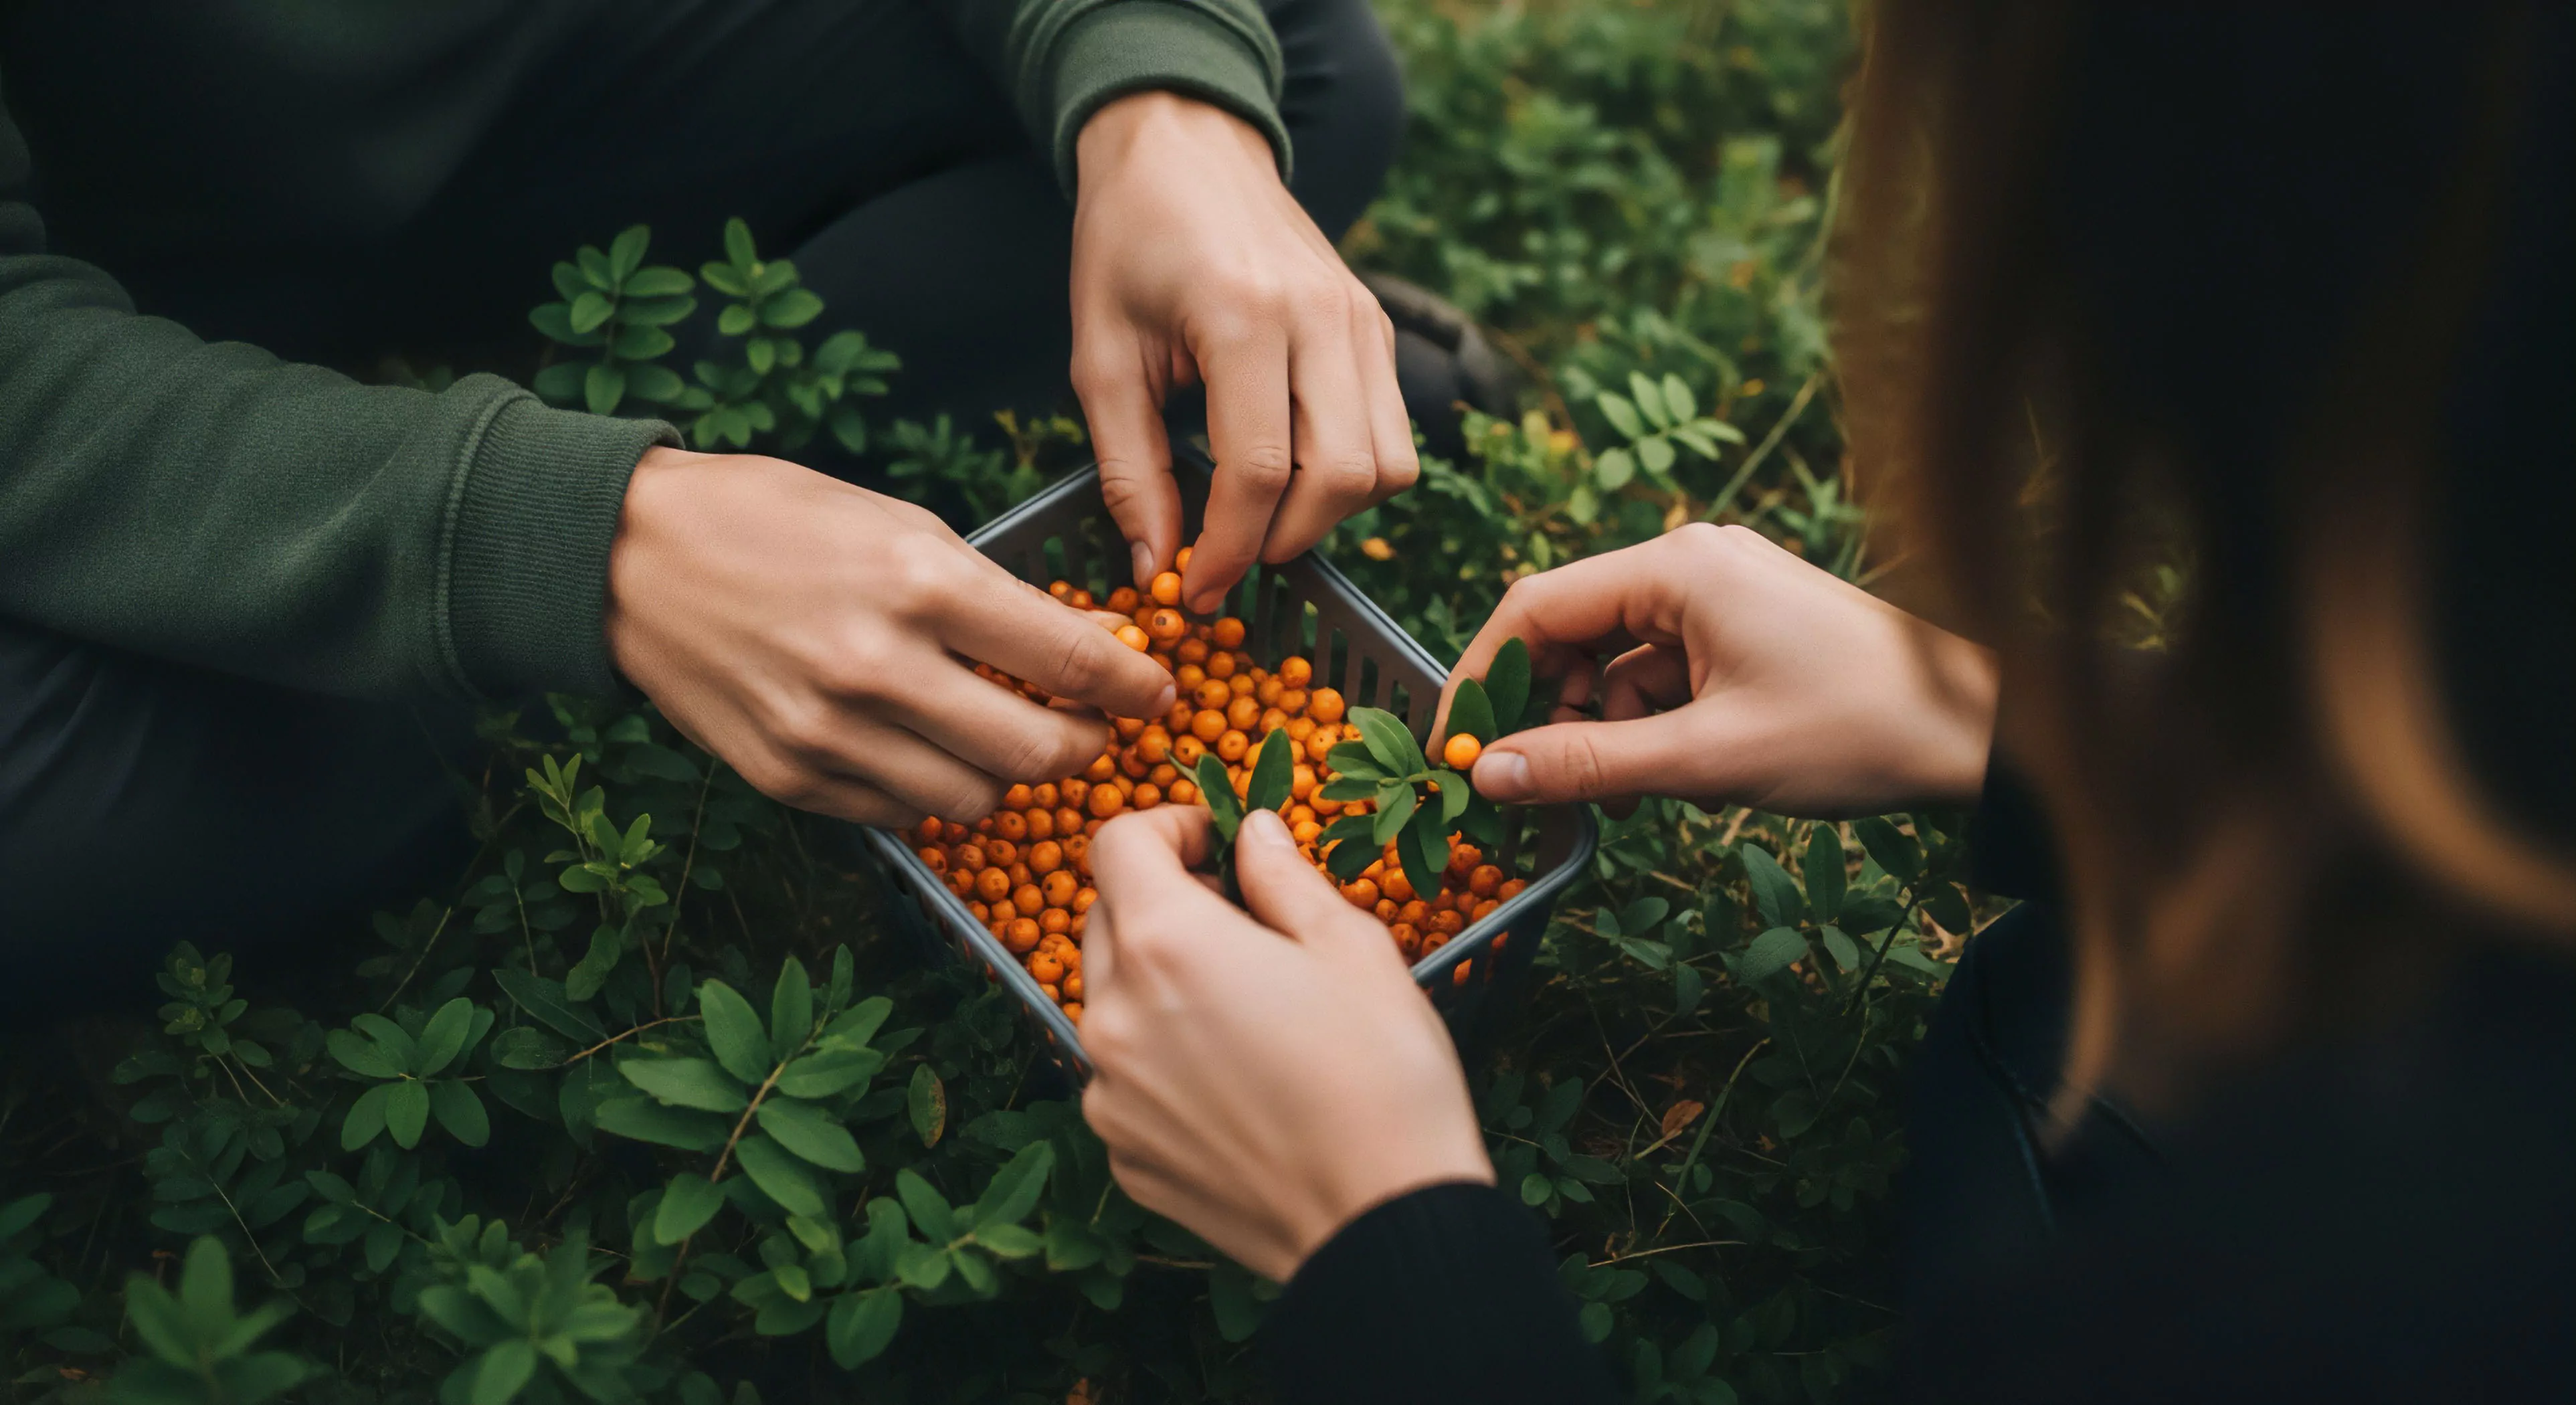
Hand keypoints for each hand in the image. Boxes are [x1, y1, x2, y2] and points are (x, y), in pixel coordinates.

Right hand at [605, 447, 1177, 823]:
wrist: (629, 555)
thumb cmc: (773, 520)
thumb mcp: (899, 523)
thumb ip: (988, 595)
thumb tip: (1082, 648)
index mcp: (921, 582)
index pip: (1073, 659)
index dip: (1134, 687)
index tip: (1155, 693)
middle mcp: (880, 666)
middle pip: (1037, 752)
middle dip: (1085, 749)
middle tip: (1091, 732)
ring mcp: (829, 733)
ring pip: (973, 801)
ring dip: (1005, 779)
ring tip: (999, 741)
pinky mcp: (789, 778)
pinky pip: (898, 813)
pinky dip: (927, 792)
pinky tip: (920, 751)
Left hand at [1072, 92, 1417, 612]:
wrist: (1185, 145)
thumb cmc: (1128, 244)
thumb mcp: (1100, 357)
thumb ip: (1128, 468)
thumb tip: (1156, 565)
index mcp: (1244, 316)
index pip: (1260, 471)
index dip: (1229, 550)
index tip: (1194, 591)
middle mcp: (1322, 317)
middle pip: (1343, 478)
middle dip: (1284, 541)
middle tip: (1227, 558)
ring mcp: (1364, 320)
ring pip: (1388, 465)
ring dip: (1328, 515)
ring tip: (1261, 519)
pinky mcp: (1380, 326)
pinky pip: (1393, 433)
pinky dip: (1350, 475)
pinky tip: (1290, 473)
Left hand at [1080, 805, 1491, 1282]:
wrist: (1382, 1223)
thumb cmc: (1383, 1076)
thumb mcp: (1351, 947)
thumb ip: (1282, 876)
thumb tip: (1250, 833)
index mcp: (1165, 944)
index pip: (1116, 843)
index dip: (1167, 826)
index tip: (1216, 845)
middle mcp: (1112, 1014)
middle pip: (1106, 919)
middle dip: (1163, 902)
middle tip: (1244, 925)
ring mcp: (1108, 1092)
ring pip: (1111, 1002)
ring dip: (1159, 985)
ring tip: (1246, 1013)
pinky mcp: (1122, 1153)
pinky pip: (1123, 1079)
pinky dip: (1162, 1061)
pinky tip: (1237, 1084)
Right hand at [1439, 524, 1998, 818]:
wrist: (1983, 730)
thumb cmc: (1859, 728)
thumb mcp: (1709, 758)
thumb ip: (1589, 764)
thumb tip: (1489, 776)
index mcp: (1677, 566)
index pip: (1535, 607)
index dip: (1483, 679)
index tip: (1456, 750)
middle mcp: (1692, 561)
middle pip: (1571, 631)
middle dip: (1548, 711)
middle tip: (1540, 788)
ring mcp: (1722, 592)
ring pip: (1616, 661)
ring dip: (1605, 727)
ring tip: (1631, 795)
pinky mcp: (1745, 627)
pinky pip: (1663, 671)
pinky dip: (1653, 724)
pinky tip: (1674, 779)